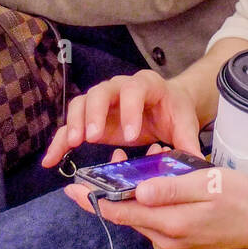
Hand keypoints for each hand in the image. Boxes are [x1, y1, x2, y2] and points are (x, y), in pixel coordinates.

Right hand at [44, 69, 203, 167]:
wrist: (165, 104)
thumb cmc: (174, 111)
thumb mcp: (185, 123)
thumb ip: (188, 141)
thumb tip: (196, 163)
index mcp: (147, 85)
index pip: (134, 90)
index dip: (130, 110)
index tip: (130, 136)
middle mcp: (120, 87)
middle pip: (101, 91)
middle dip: (95, 113)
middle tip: (92, 138)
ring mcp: (102, 100)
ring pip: (81, 103)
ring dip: (74, 123)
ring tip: (73, 144)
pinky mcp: (90, 118)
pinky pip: (71, 125)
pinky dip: (60, 141)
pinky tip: (51, 160)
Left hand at [66, 154, 247, 248]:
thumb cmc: (239, 198)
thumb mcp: (207, 184)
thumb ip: (171, 188)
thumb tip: (138, 190)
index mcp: (170, 224)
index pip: (121, 212)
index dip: (94, 200)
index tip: (71, 188)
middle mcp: (165, 239)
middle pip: (126, 214)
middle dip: (112, 190)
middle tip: (111, 160)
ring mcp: (171, 242)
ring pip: (139, 215)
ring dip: (130, 193)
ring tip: (133, 163)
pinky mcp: (178, 239)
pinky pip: (152, 219)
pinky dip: (145, 200)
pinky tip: (152, 182)